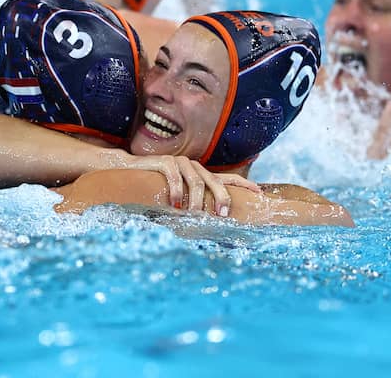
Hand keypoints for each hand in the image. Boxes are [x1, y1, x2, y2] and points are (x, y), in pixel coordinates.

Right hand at [123, 154, 257, 216]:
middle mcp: (194, 166)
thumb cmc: (156, 190)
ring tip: (193, 215)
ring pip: (196, 182)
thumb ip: (193, 207)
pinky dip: (177, 192)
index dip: (244, 184)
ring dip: (196, 201)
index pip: (228, 178)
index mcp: (201, 175)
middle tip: (223, 216)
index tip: (259, 193)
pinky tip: (175, 204)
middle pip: (215, 181)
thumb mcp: (179, 200)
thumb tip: (208, 227)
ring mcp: (181, 163)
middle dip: (221, 198)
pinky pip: (175, 177)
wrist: (131, 171)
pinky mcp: (166, 162)